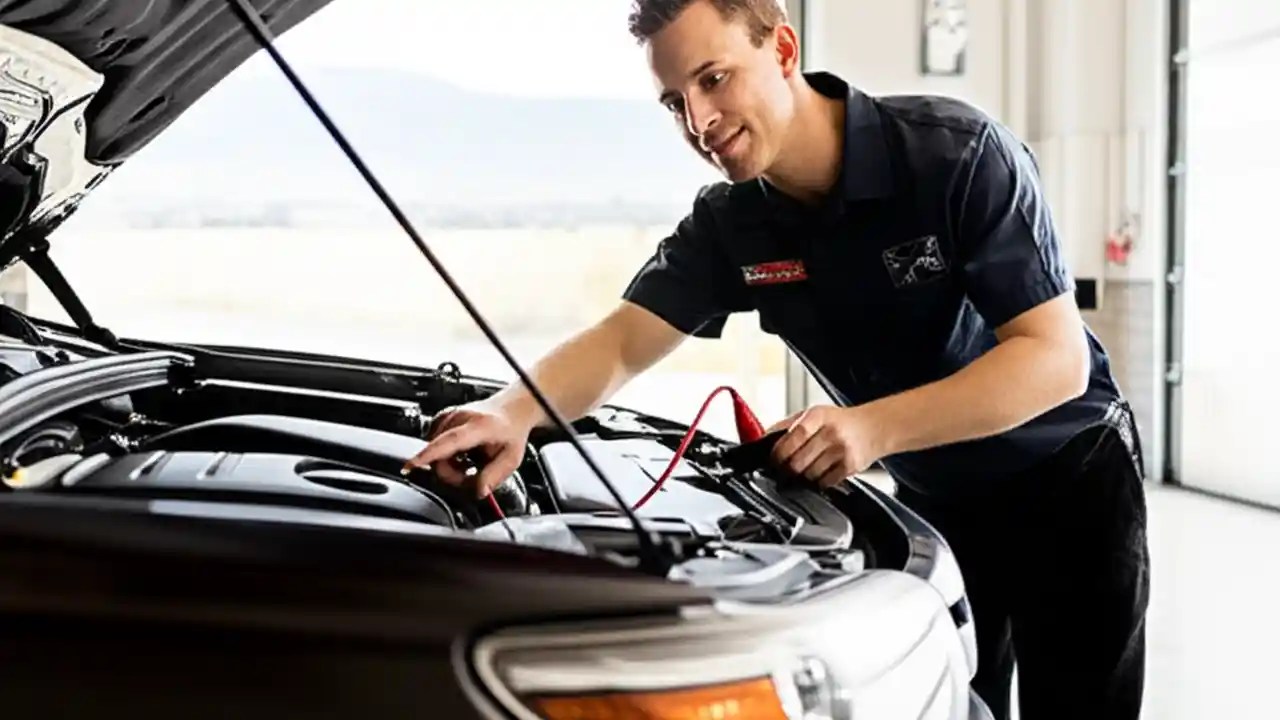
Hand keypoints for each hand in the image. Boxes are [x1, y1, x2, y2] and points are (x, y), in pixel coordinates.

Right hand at [402, 400, 530, 497]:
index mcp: (479, 425)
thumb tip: (478, 491)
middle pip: (438, 455)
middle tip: (471, 476)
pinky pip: (433, 446)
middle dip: (452, 474)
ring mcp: (448, 416)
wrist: (511, 411)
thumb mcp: (511, 458)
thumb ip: (494, 476)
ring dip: (449, 465)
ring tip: (469, 461)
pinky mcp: (441, 419)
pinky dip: (444, 455)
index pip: (449, 441)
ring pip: (434, 453)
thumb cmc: (510, 432)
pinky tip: (461, 454)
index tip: (410, 466)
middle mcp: (459, 417)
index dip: (428, 455)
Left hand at [767, 405, 884, 488]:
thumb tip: (762, 439)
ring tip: (805, 468)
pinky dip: (817, 481)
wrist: (873, 427)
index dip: (779, 452)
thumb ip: (787, 425)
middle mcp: (831, 432)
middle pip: (798, 461)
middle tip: (785, 468)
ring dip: (803, 476)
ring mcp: (841, 450)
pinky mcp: (850, 466)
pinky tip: (819, 473)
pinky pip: (824, 482)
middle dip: (787, 468)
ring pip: (810, 474)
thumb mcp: (814, 414)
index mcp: (818, 416)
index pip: (793, 437)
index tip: (774, 459)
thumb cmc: (840, 422)